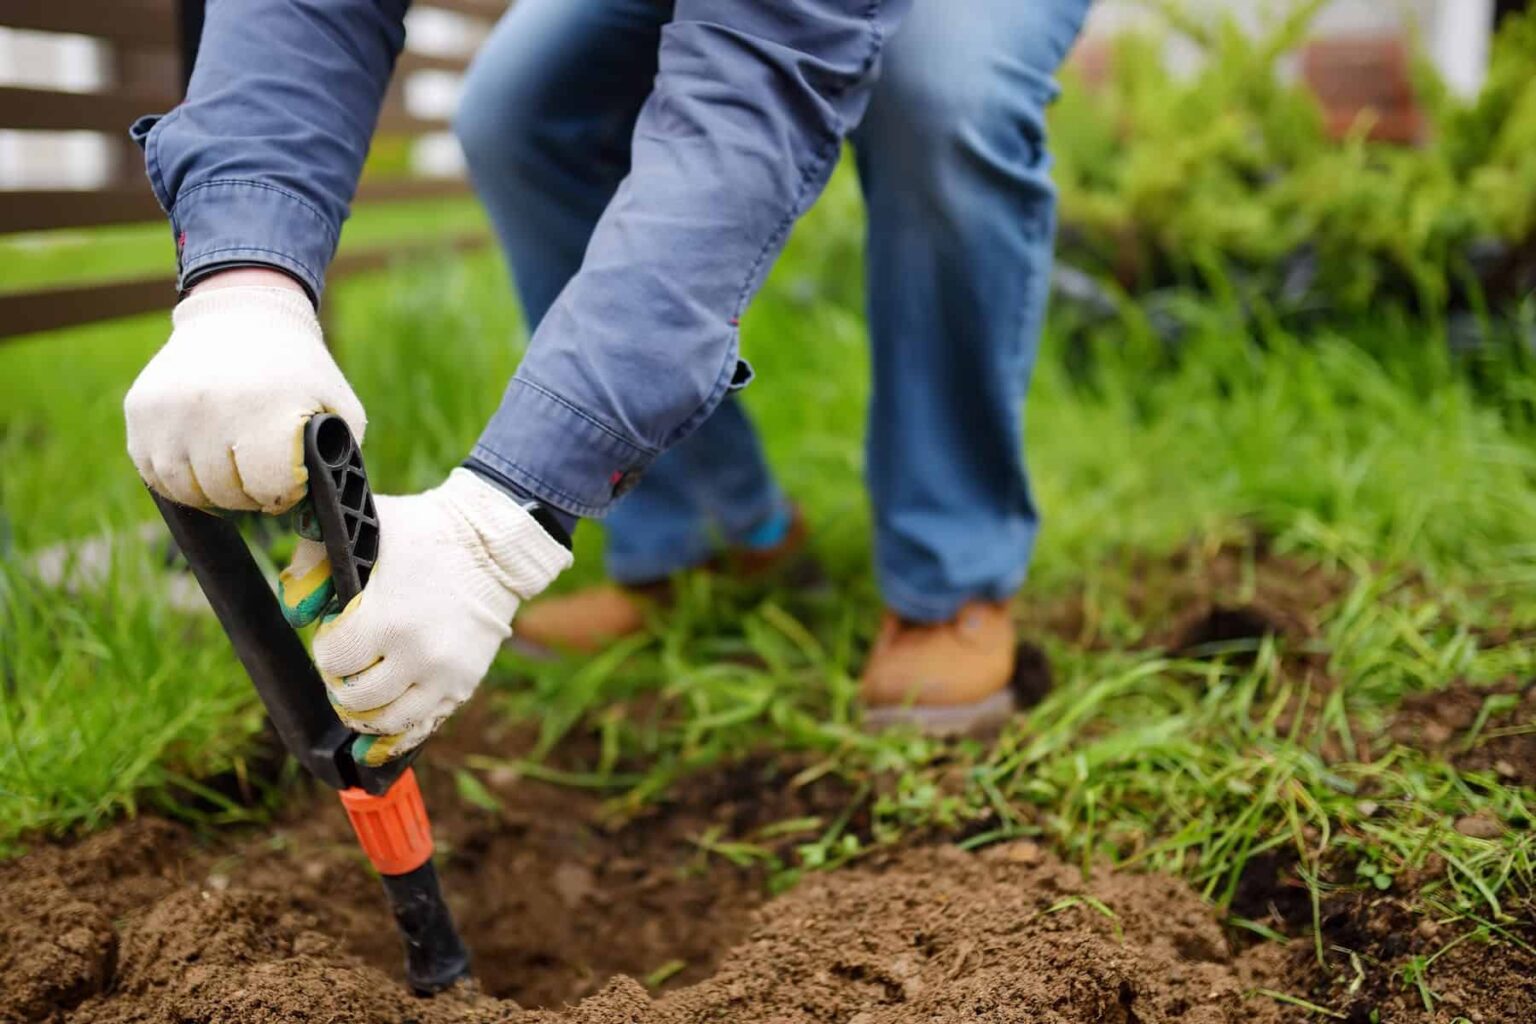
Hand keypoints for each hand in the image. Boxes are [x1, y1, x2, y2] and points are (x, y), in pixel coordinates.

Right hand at [124, 277, 366, 513]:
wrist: (241, 317)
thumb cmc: (297, 372)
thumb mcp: (337, 407)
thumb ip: (338, 460)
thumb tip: (322, 514)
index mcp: (266, 409)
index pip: (269, 487)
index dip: (283, 492)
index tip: (288, 478)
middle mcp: (211, 408)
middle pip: (227, 493)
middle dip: (249, 494)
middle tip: (260, 472)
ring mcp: (169, 410)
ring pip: (186, 489)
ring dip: (212, 491)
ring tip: (233, 466)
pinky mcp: (139, 410)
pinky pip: (154, 472)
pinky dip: (179, 479)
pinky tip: (202, 460)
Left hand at [279, 469, 572, 765]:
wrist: (493, 547)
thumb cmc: (425, 533)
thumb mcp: (368, 529)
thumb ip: (317, 557)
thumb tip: (295, 611)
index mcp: (387, 620)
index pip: (334, 662)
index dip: (327, 648)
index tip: (336, 632)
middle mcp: (417, 656)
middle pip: (356, 698)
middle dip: (343, 680)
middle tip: (348, 662)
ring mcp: (444, 675)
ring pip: (387, 721)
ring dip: (367, 709)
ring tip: (365, 687)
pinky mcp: (464, 684)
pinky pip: (422, 724)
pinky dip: (399, 721)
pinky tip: (388, 707)